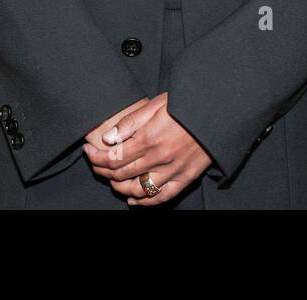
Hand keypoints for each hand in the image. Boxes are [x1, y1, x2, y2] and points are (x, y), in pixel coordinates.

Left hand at [81, 92, 212, 205]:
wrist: (217, 111)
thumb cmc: (187, 104)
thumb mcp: (156, 104)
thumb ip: (131, 122)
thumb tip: (109, 138)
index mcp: (148, 139)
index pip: (113, 157)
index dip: (96, 157)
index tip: (88, 152)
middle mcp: (158, 159)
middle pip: (121, 174)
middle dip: (103, 171)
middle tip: (96, 165)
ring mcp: (172, 171)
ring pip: (138, 189)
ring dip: (120, 188)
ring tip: (112, 181)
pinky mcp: (186, 177)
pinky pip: (161, 196)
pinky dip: (145, 202)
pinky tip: (134, 200)